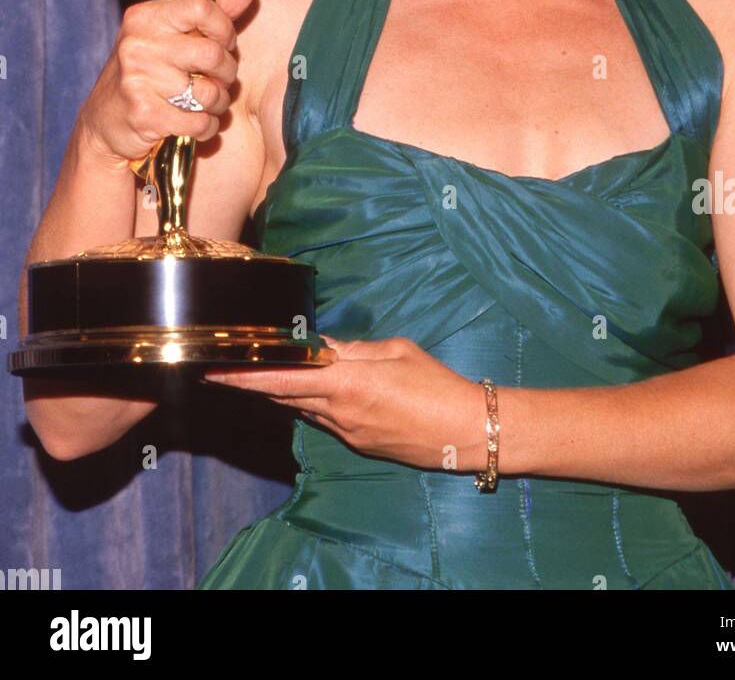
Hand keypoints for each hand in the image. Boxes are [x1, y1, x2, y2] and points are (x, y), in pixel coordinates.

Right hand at [80, 0, 256, 168]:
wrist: (104, 122)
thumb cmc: (148, 72)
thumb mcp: (174, 36)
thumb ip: (215, 12)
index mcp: (145, 18)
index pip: (201, 8)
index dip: (224, 28)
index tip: (222, 42)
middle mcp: (138, 45)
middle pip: (212, 54)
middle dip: (227, 72)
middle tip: (218, 79)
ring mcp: (138, 80)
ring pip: (210, 93)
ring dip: (218, 103)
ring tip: (207, 102)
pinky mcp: (144, 115)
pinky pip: (200, 122)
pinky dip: (207, 127)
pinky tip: (196, 123)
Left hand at [201, 336, 488, 474]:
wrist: (463, 430)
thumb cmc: (436, 383)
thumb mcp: (396, 352)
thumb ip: (355, 350)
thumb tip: (324, 345)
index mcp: (349, 383)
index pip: (285, 378)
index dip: (246, 375)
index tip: (216, 369)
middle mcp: (340, 412)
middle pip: (283, 396)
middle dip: (251, 383)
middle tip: (222, 367)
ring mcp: (347, 432)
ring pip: (301, 409)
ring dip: (278, 393)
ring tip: (254, 375)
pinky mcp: (357, 444)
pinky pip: (322, 419)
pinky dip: (307, 403)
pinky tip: (304, 391)